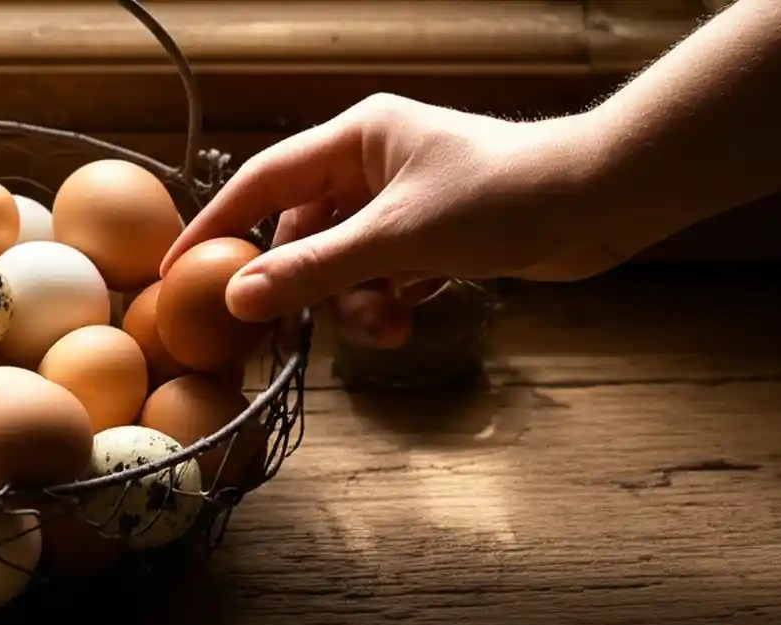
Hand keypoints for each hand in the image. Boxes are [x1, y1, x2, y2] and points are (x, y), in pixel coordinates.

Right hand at [160, 93, 631, 346]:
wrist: (601, 202)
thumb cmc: (502, 197)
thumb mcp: (397, 240)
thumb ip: (315, 270)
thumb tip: (240, 297)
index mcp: (355, 138)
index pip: (262, 180)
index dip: (217, 224)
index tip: (178, 268)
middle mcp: (372, 164)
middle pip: (304, 233)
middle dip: (313, 285)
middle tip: (306, 330)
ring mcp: (402, 201)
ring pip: (345, 263)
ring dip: (359, 302)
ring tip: (393, 325)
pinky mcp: (432, 235)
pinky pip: (383, 275)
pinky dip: (391, 300)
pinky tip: (417, 310)